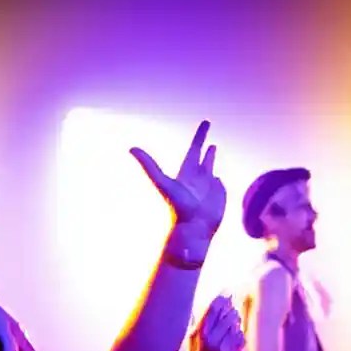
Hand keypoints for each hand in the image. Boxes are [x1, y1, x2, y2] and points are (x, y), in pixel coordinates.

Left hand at [131, 121, 226, 256]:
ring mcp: (209, 187)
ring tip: (213, 148)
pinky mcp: (218, 196)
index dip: (201, 135)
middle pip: (202, 156)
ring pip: (209, 168)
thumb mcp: (162, 182)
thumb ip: (148, 165)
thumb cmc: (178, 207)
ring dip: (211, 158)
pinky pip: (219, 185)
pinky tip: (217, 180)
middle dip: (205, 144)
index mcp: (188, 172)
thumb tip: (131, 148)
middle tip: (208, 129)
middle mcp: (198, 177)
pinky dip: (219, 181)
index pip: (195, 148)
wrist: (193, 228)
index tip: (206, 122)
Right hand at [188, 296, 243, 350]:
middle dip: (231, 310)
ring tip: (234, 325)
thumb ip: (196, 326)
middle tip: (233, 310)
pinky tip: (236, 340)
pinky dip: (240, 336)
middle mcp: (207, 337)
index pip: (212, 307)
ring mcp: (219, 345)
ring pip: (234, 323)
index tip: (228, 293)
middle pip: (225, 312)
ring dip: (236, 322)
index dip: (222, 298)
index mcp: (196, 332)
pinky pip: (240, 336)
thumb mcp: (191, 344)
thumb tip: (198, 310)